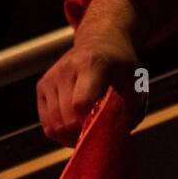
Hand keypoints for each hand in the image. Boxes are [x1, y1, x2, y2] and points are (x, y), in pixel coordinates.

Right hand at [36, 0, 141, 145]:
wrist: (99, 41)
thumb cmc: (120, 64)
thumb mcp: (136, 79)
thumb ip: (129, 106)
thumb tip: (114, 131)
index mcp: (90, 65)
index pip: (80, 103)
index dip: (92, 123)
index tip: (106, 129)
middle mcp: (65, 71)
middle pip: (66, 119)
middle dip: (84, 134)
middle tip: (100, 134)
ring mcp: (50, 79)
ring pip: (54, 125)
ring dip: (72, 137)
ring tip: (88, 134)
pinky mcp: (41, 87)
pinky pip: (46, 124)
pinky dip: (60, 134)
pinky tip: (75, 131)